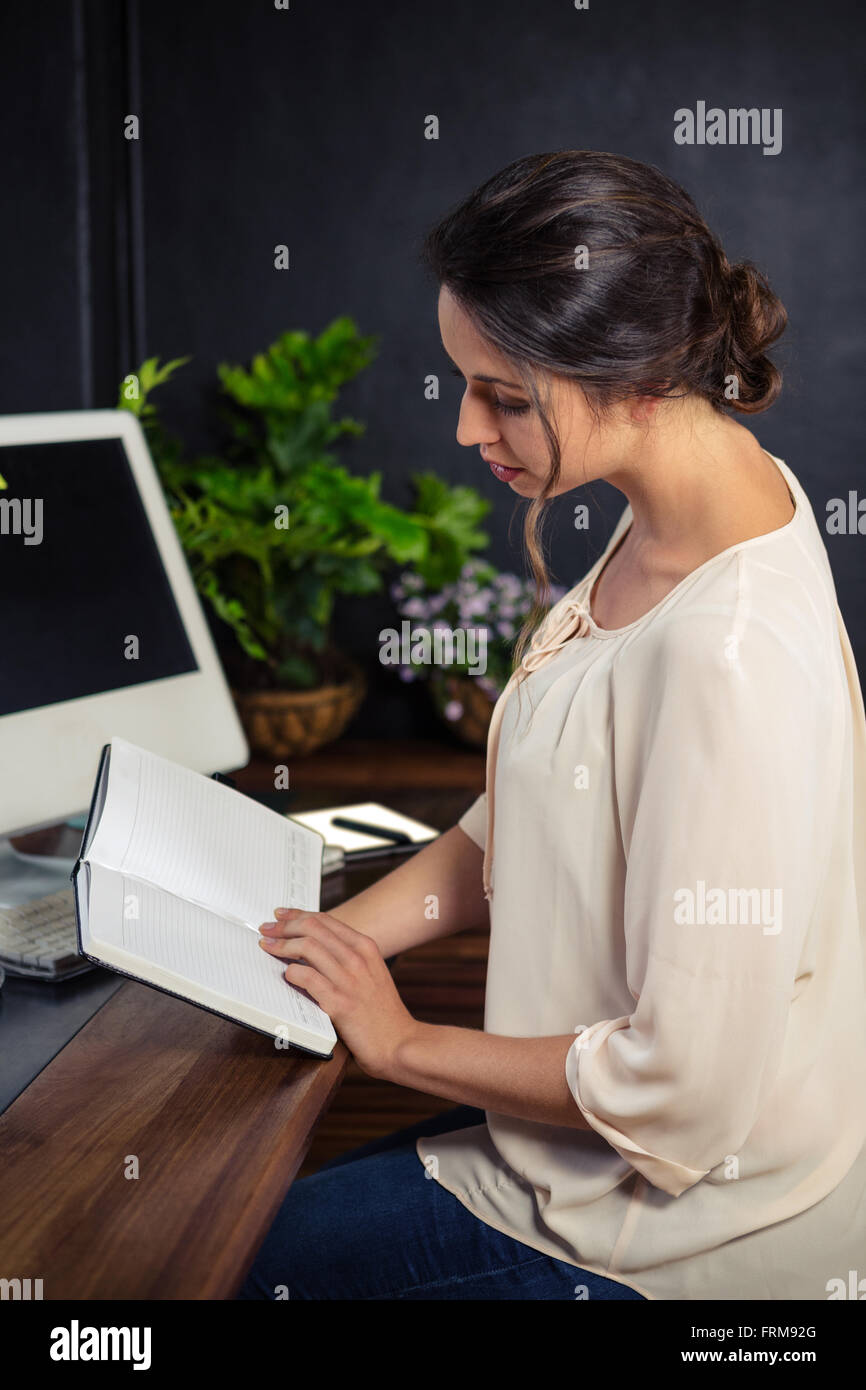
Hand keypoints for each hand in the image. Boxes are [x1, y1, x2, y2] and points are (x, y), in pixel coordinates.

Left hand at [258, 907, 417, 1079]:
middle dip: (284, 926)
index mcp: (366, 947)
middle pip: (313, 927)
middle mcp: (358, 958)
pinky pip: (307, 978)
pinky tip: (285, 975)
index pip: (325, 920)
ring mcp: (349, 979)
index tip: (280, 915)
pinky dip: (291, 972)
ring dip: (281, 945)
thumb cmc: (382, 1012)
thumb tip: (312, 945)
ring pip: (308, 947)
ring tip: (267, 947)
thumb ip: (348, 957)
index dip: (297, 915)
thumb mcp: (371, 973)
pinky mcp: (340, 1003)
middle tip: (266, 929)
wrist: (399, 1042)